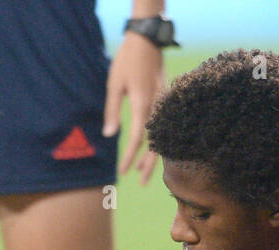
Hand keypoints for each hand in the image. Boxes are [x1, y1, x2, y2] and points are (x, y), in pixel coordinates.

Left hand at [103, 32, 166, 183]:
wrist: (147, 38)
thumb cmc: (127, 60)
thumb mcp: (114, 84)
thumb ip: (112, 110)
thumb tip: (110, 134)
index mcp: (143, 104)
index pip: (136, 139)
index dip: (130, 157)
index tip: (123, 172)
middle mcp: (157, 106)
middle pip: (156, 144)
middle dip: (148, 165)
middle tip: (141, 183)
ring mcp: (165, 103)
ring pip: (164, 136)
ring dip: (155, 155)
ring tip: (145, 170)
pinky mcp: (168, 98)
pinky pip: (167, 125)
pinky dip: (162, 140)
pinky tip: (157, 149)